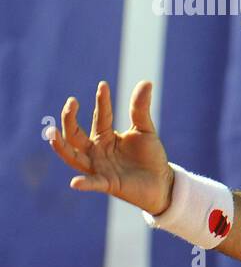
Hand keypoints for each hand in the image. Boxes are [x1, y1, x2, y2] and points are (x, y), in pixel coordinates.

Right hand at [46, 80, 174, 215]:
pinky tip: (75, 182)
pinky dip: (84, 183)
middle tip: (71, 102)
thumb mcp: (145, 130)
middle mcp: (96, 151)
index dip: (102, 101)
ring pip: (73, 156)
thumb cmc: (150, 156)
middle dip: (70, 118)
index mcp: (105, 136)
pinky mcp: (108, 183)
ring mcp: (99, 167)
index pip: (100, 116)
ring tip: (51, 132)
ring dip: (61, 146)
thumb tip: (146, 82)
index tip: (103, 85)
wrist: (162, 182)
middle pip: (75, 134)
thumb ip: (140, 109)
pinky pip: (93, 183)